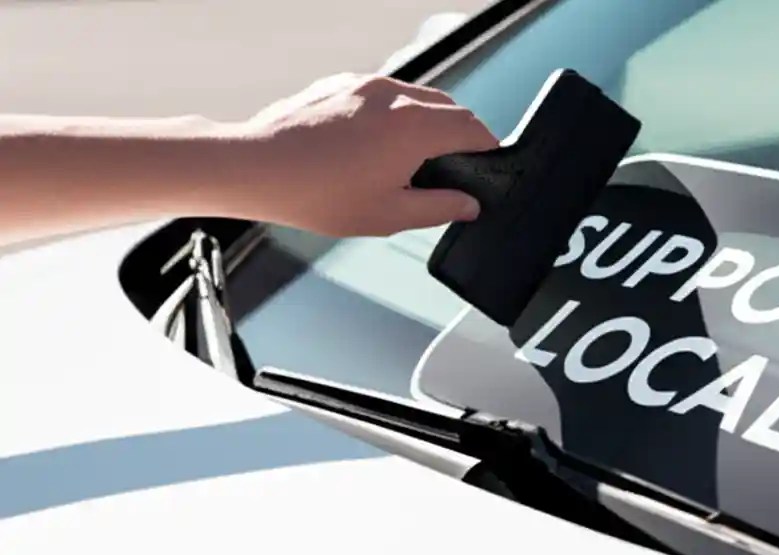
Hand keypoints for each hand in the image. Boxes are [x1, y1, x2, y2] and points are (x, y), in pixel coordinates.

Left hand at [232, 73, 499, 236]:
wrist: (257, 167)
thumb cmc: (316, 193)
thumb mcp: (389, 214)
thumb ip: (439, 208)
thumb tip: (467, 205)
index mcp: (415, 128)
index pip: (473, 129)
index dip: (487, 148)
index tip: (488, 162)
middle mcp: (395, 96)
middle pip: (449, 108)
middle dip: (459, 134)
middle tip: (453, 166)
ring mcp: (367, 85)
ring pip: (416, 97)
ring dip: (426, 122)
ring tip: (411, 158)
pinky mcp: (342, 83)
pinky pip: (384, 94)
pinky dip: (394, 114)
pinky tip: (374, 146)